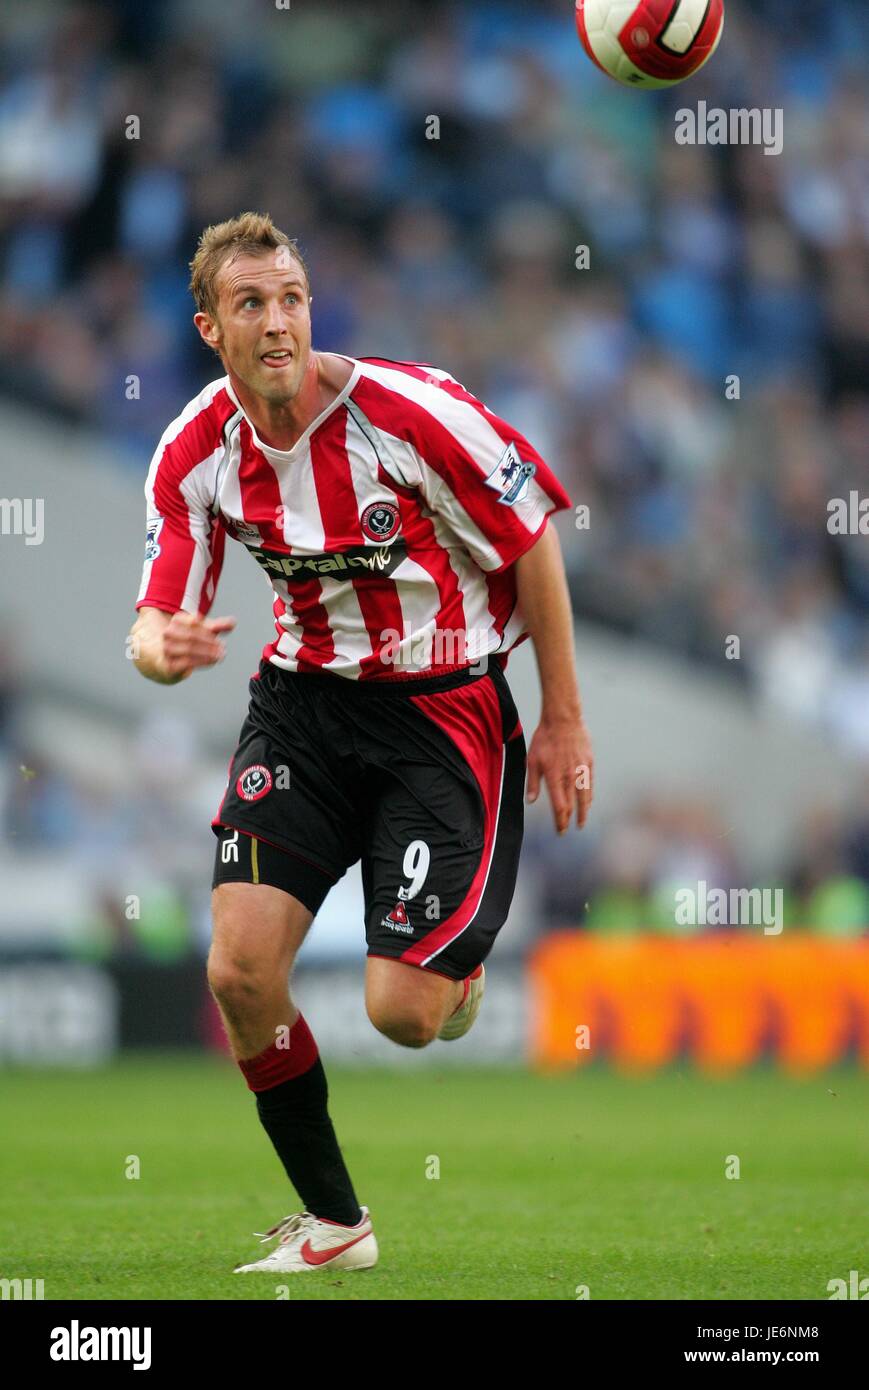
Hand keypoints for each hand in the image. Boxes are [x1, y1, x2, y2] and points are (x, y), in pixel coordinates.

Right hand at [161, 612, 235, 678]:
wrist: (168, 661)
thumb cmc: (190, 642)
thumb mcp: (204, 632)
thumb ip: (218, 626)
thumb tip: (233, 622)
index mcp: (177, 620)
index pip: (194, 622)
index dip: (208, 629)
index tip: (219, 634)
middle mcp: (168, 633)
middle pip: (191, 636)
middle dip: (209, 642)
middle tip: (223, 647)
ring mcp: (166, 648)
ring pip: (189, 649)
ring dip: (207, 653)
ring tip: (220, 655)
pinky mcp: (168, 664)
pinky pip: (186, 662)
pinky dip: (202, 661)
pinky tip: (213, 661)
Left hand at [525, 713, 593, 833]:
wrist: (563, 719)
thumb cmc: (544, 739)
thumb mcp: (532, 760)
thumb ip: (532, 782)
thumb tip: (531, 801)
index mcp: (555, 777)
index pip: (559, 807)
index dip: (560, 821)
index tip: (560, 831)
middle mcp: (570, 776)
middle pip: (572, 805)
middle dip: (569, 820)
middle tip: (567, 830)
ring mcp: (581, 770)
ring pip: (584, 797)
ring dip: (583, 812)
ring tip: (582, 822)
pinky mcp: (589, 763)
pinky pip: (590, 784)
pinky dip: (589, 796)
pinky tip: (588, 802)